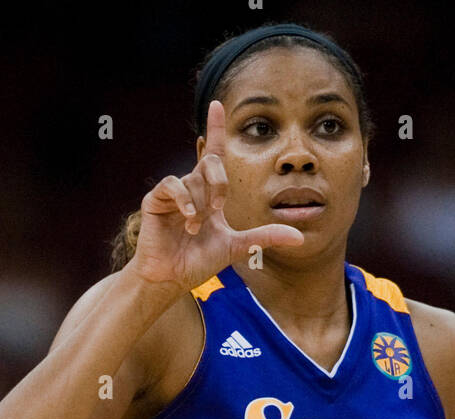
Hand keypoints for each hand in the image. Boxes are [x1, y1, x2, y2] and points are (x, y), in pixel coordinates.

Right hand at [130, 99, 304, 292]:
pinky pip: (172, 185)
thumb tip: (299, 237)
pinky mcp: (155, 200)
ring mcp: (172, 194)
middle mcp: (192, 188)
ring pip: (193, 178)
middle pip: (211, 163)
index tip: (216, 104)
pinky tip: (189, 220)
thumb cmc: (200, 262)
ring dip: (200, 203)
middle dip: (219, 183)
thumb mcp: (238, 247)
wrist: (172, 278)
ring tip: (197, 227)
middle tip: (218, 208)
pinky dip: (184, 200)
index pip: (215, 155)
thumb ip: (265, 237)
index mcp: (209, 195)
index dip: (216, 129)